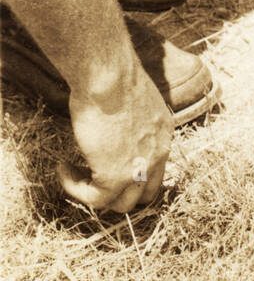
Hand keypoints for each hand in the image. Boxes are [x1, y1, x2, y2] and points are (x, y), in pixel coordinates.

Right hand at [59, 66, 172, 212]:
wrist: (109, 76)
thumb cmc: (113, 76)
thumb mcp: (131, 99)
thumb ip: (128, 117)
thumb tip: (110, 120)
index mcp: (163, 132)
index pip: (156, 168)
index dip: (132, 173)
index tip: (105, 161)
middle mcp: (158, 152)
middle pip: (144, 193)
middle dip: (118, 191)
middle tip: (91, 175)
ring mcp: (140, 168)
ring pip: (121, 204)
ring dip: (95, 194)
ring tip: (74, 173)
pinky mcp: (115, 177)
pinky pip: (95, 199)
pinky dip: (76, 188)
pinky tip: (63, 169)